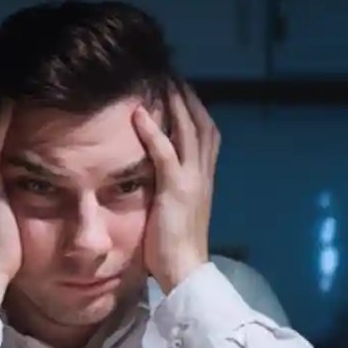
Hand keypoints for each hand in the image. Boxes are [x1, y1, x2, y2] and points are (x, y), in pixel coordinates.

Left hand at [132, 81, 218, 292]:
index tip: (183, 93)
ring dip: (174, 105)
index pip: (207, 136)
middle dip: (189, 99)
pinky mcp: (176, 189)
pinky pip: (164, 153)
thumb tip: (162, 179)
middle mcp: (203, 175)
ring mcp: (192, 180)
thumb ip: (174, 190)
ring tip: (160, 84)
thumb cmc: (177, 247)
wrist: (186, 270)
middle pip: (202, 125)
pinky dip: (153, 131)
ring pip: (188, 131)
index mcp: (205, 180)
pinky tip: (139, 114)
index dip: (197, 112)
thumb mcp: (179, 210)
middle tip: (173, 77)